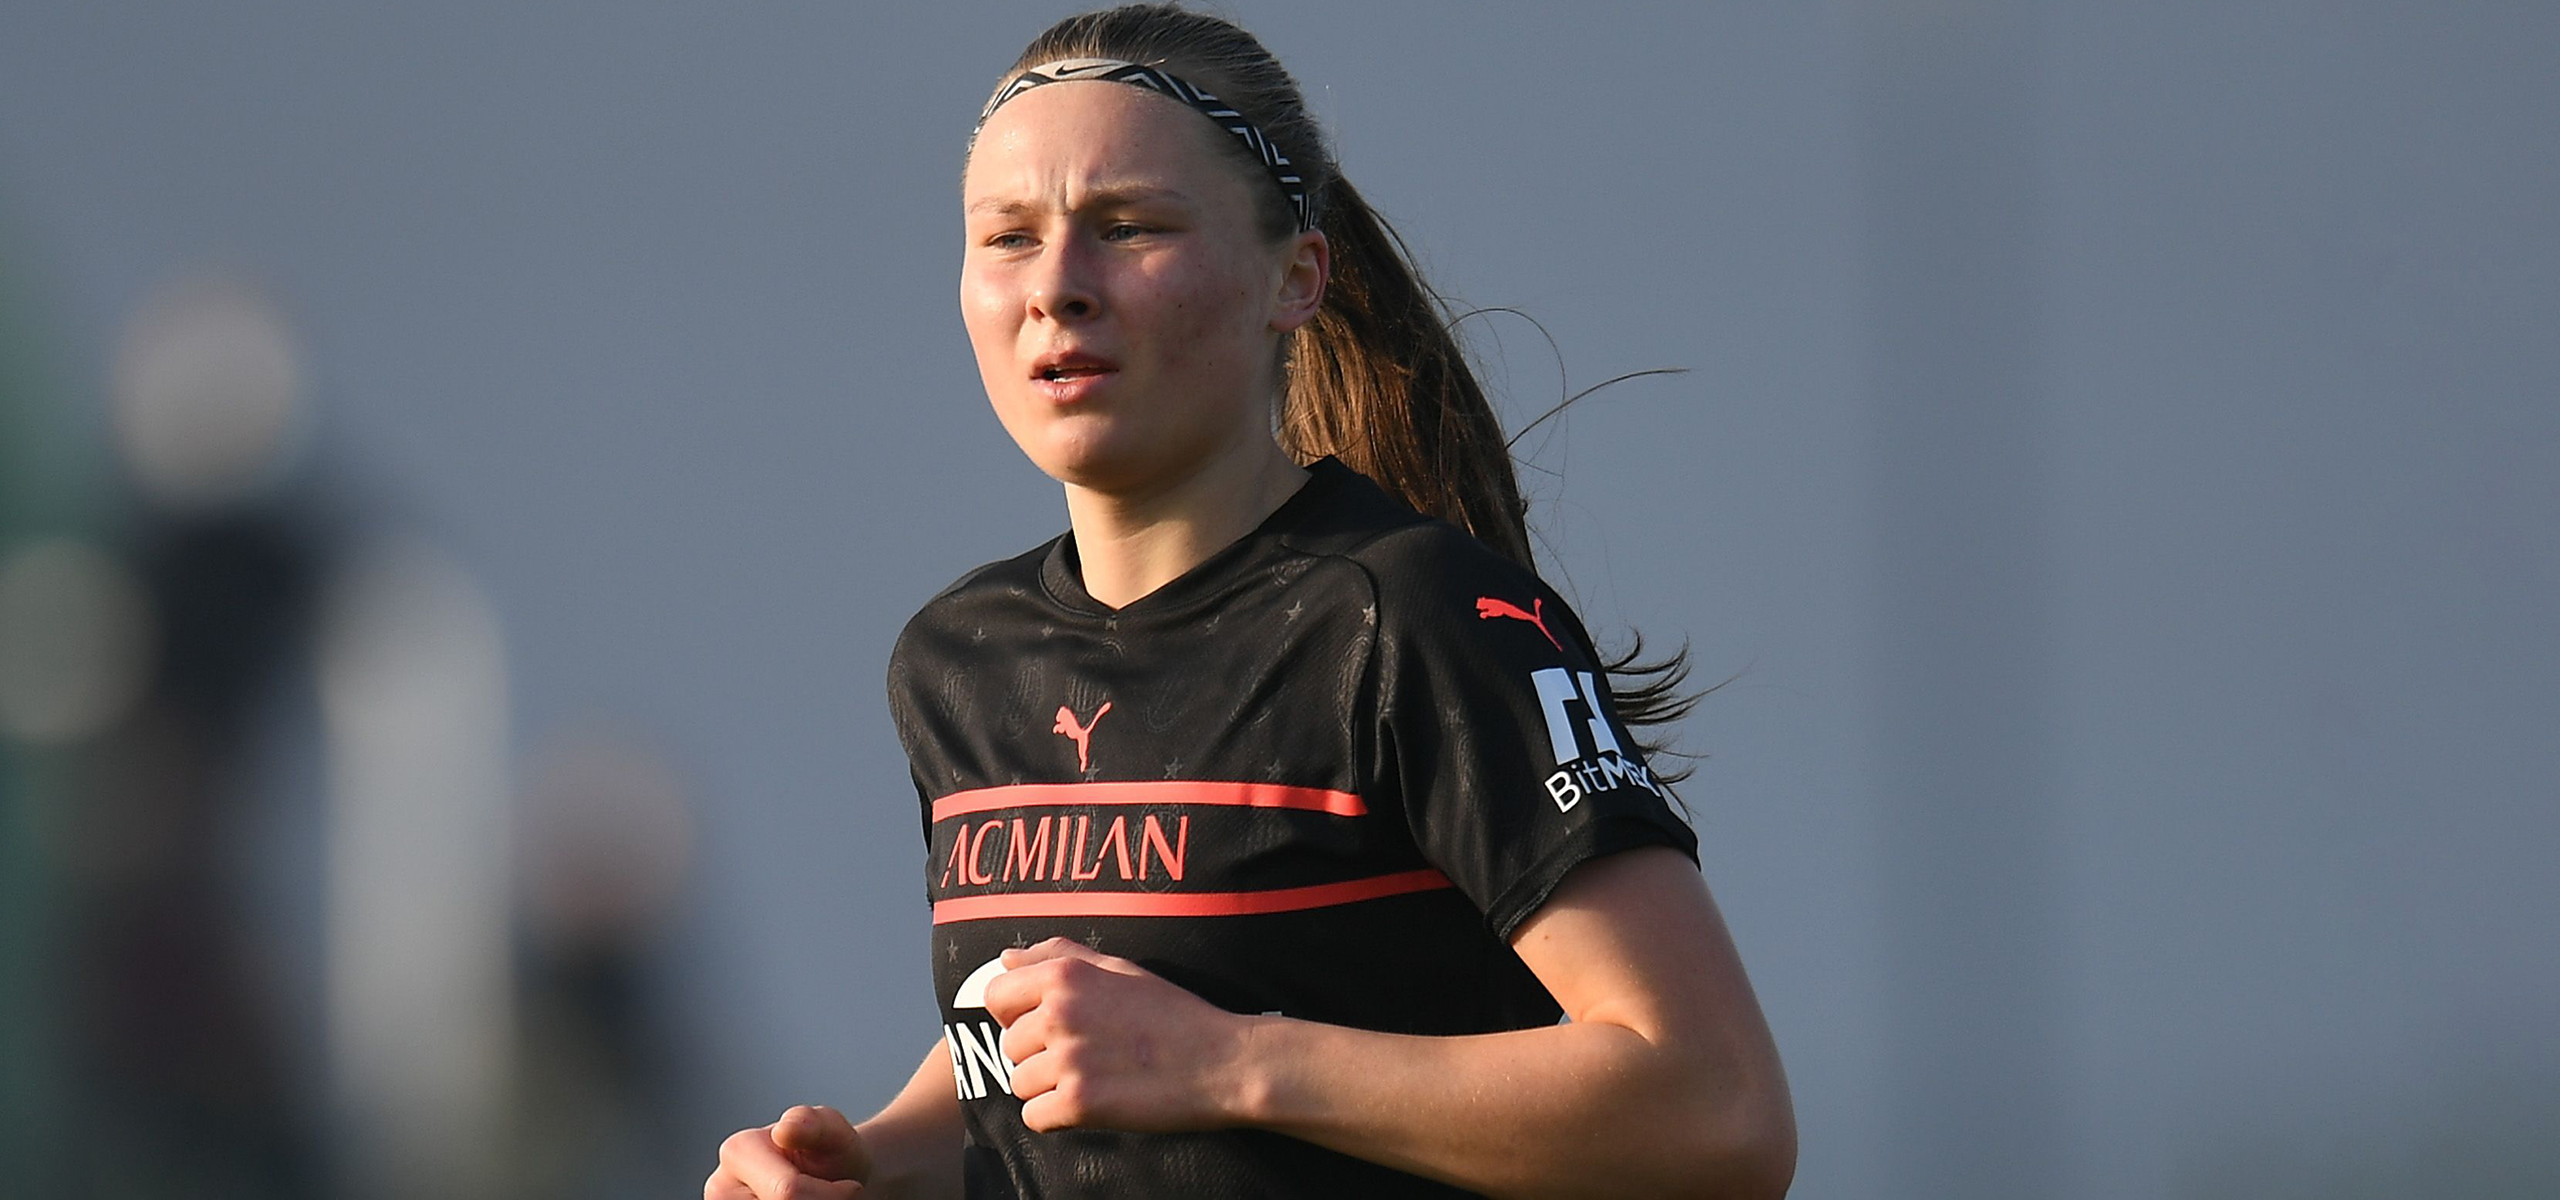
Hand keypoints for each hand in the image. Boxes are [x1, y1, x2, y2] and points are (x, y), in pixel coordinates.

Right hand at [705, 1104, 872, 1198]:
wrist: (833, 1179)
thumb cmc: (831, 1155)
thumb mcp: (834, 1133)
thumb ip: (813, 1125)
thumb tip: (784, 1131)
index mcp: (738, 1151)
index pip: (787, 1192)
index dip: (831, 1196)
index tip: (849, 1186)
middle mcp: (720, 1188)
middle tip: (836, 1197)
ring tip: (819, 1199)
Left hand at [983, 938, 1257, 1132]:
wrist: (1222, 1063)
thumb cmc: (1173, 1015)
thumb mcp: (1119, 968)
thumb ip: (1058, 956)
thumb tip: (1006, 958)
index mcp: (1066, 975)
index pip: (996, 994)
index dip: (1015, 1014)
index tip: (1047, 1026)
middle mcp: (1060, 1013)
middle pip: (1009, 1045)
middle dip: (1039, 1055)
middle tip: (1089, 1056)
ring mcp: (1068, 1059)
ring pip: (1020, 1083)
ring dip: (1050, 1088)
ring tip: (1096, 1078)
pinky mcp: (1079, 1103)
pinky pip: (1034, 1117)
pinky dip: (1058, 1118)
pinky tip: (1094, 1104)